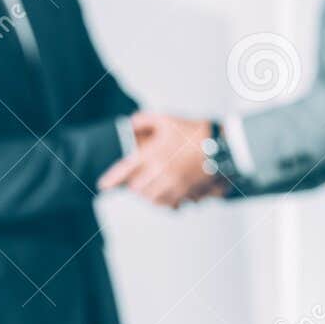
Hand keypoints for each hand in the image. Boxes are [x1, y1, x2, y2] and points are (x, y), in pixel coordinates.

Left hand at [98, 111, 214, 208]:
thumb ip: (145, 121)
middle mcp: (161, 173)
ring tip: (151, 188)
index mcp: (153, 154)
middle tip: (135, 181)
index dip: (111, 179)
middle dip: (134, 185)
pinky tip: (166, 196)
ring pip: (152, 199)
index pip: (125, 170)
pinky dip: (164, 202)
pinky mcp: (187, 193)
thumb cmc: (194, 131)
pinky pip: (170, 204)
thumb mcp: (167, 119)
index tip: (102, 185)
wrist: (222, 146)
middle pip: (137, 189)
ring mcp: (174, 185)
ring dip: (148, 195)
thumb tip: (131, 124)